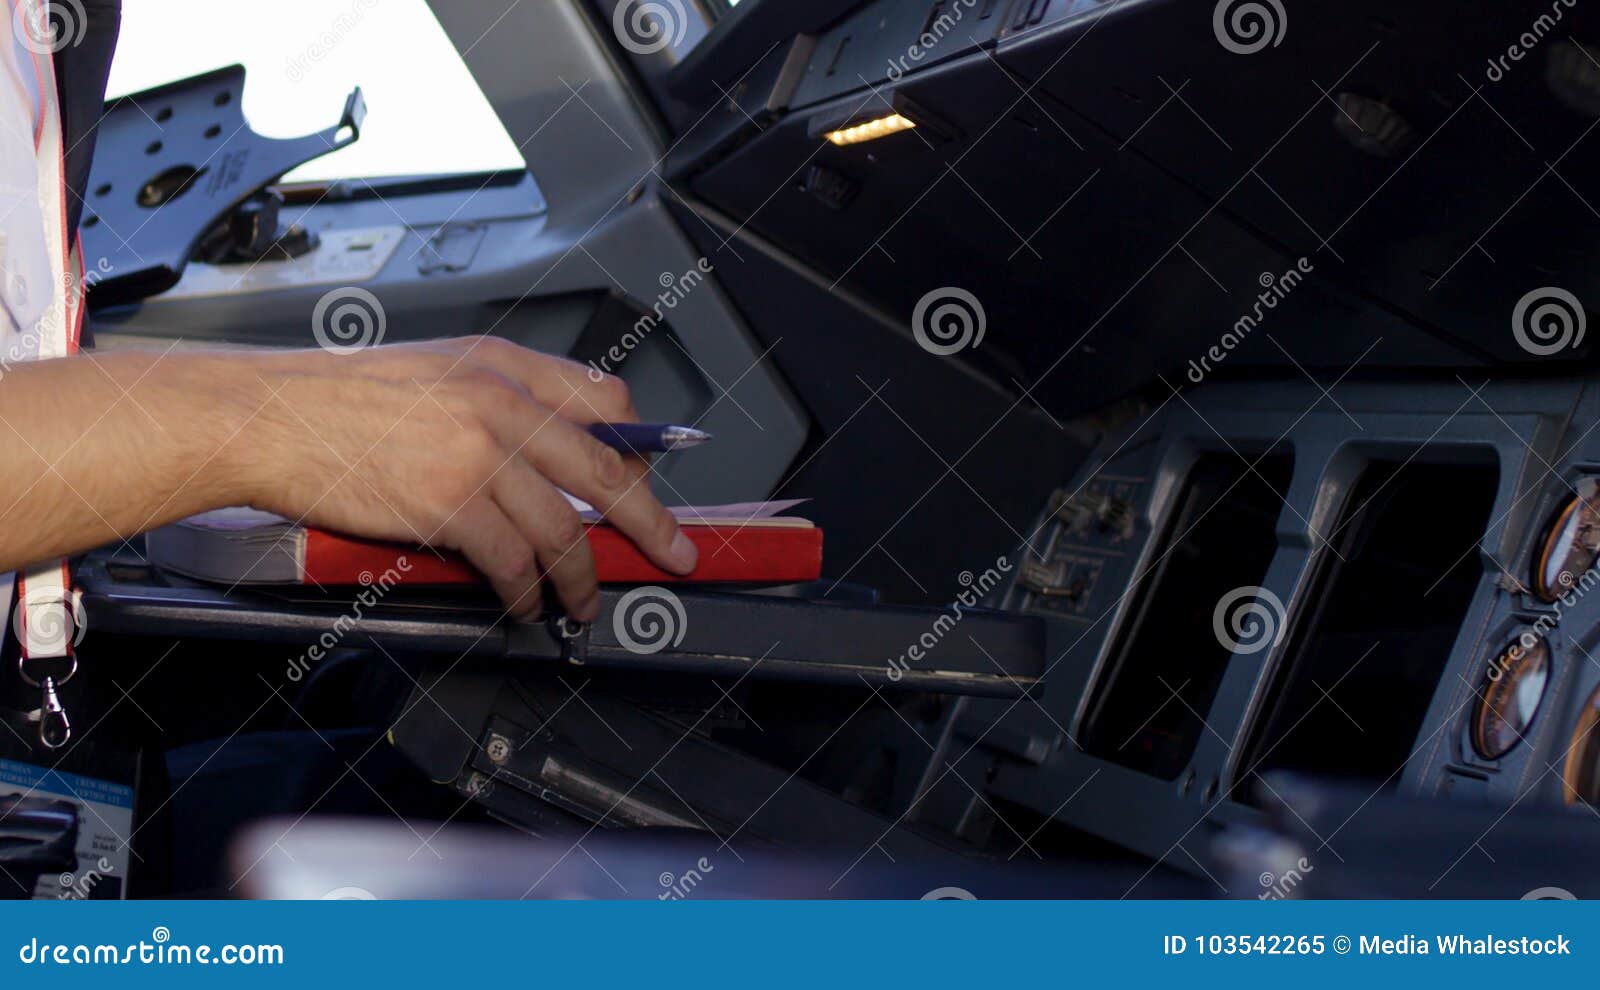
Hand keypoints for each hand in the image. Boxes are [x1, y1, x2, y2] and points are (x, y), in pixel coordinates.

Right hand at [234, 335, 695, 620]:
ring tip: (581, 602)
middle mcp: (503, 403)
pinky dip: (530, 592)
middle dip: (651, 524)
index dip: (638, 453)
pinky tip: (528, 603)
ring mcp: (480, 454)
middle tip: (674, 553)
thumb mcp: (437, 370)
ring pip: (565, 530)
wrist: (271, 418)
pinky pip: (516, 561)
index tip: (651, 485)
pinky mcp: (451, 503)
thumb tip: (551, 453)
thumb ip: (500, 400)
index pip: (607, 403)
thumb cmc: (341, 398)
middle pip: (609, 471)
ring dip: (582, 579)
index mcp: (504, 365)